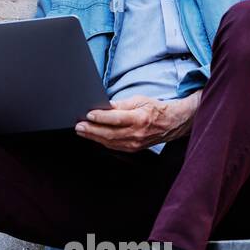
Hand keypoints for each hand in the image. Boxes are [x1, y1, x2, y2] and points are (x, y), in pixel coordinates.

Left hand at [75, 93, 199, 151]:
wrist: (170, 124)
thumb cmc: (155, 110)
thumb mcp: (139, 100)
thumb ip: (120, 104)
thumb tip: (104, 106)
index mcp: (139, 119)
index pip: (116, 119)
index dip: (101, 117)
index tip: (88, 115)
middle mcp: (137, 134)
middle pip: (109, 133)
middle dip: (92, 130)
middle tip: (79, 126)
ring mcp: (135, 144)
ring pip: (110, 142)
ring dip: (93, 137)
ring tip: (82, 131)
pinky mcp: (133, 149)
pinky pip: (114, 146)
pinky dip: (102, 141)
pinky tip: (93, 137)